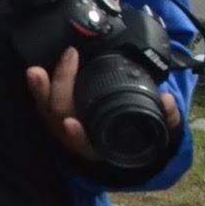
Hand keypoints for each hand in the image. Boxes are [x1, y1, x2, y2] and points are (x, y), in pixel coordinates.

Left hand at [26, 48, 182, 163]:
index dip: (77, 135)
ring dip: (40, 90)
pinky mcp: (55, 114)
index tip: (71, 124)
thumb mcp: (155, 133)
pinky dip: (38, 89)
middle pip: (59, 117)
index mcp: (99, 148)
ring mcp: (63, 127)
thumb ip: (166, 119)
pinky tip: (35, 72)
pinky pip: (42, 102)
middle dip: (60, 88)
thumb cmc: (137, 136)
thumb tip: (169, 101)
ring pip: (46, 110)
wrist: (121, 144)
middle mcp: (77, 139)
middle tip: (71, 57)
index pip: (84, 144)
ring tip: (36, 70)